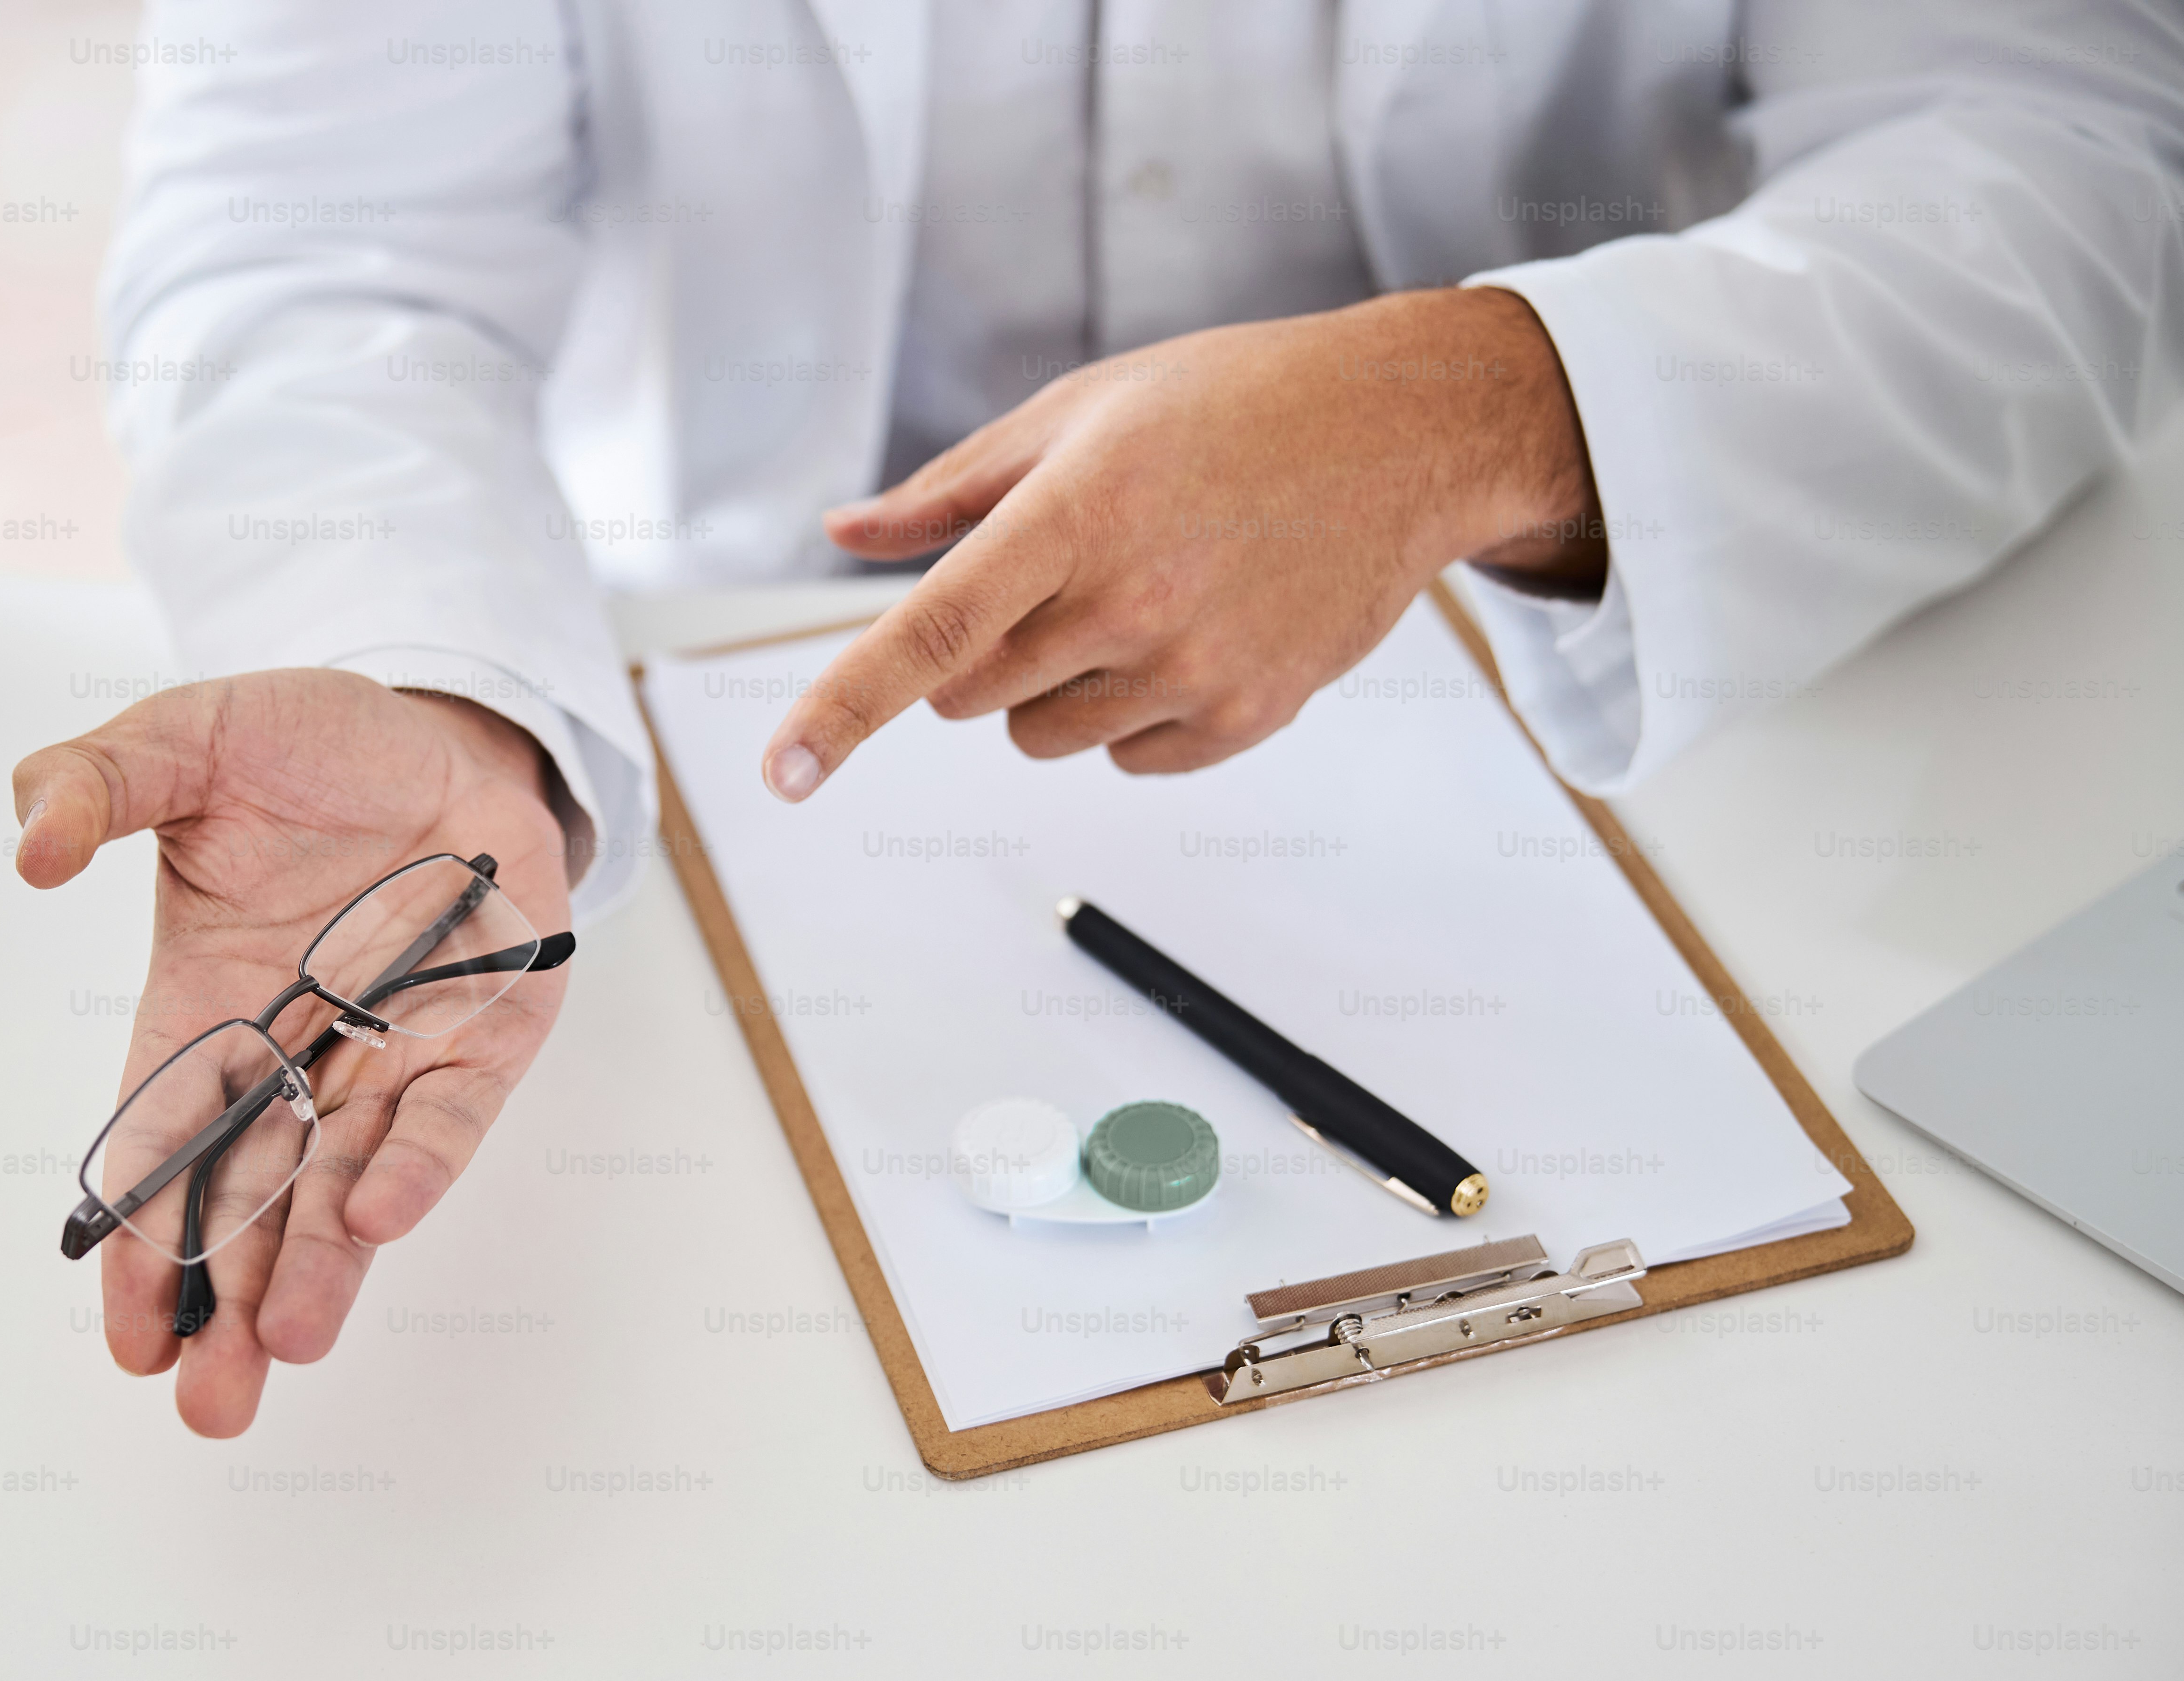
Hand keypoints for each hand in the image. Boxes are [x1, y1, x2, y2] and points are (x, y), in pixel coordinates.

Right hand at [12, 672, 575, 1435]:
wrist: (441, 730)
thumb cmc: (304, 748)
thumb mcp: (184, 741)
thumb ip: (96, 781)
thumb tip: (26, 843)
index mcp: (203, 1009)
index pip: (162, 1146)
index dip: (145, 1243)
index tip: (131, 1336)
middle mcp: (294, 1055)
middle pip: (253, 1200)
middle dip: (231, 1303)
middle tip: (209, 1406)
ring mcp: (392, 1054)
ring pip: (348, 1186)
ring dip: (319, 1269)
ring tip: (287, 1348)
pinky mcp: (484, 1035)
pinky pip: (448, 1117)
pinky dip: (417, 1166)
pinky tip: (376, 1222)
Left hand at [761, 286, 1601, 796]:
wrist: (1402, 432)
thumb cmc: (1227, 405)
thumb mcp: (1078, 413)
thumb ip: (950, 491)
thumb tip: (843, 533)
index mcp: (1073, 514)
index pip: (929, 634)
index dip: (842, 707)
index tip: (781, 772)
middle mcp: (1131, 601)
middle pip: (967, 695)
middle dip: (977, 651)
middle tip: (1057, 573)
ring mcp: (1194, 669)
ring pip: (1037, 736)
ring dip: (1054, 684)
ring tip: (1138, 593)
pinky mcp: (1246, 716)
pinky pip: (1124, 759)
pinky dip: (1131, 712)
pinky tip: (1193, 629)